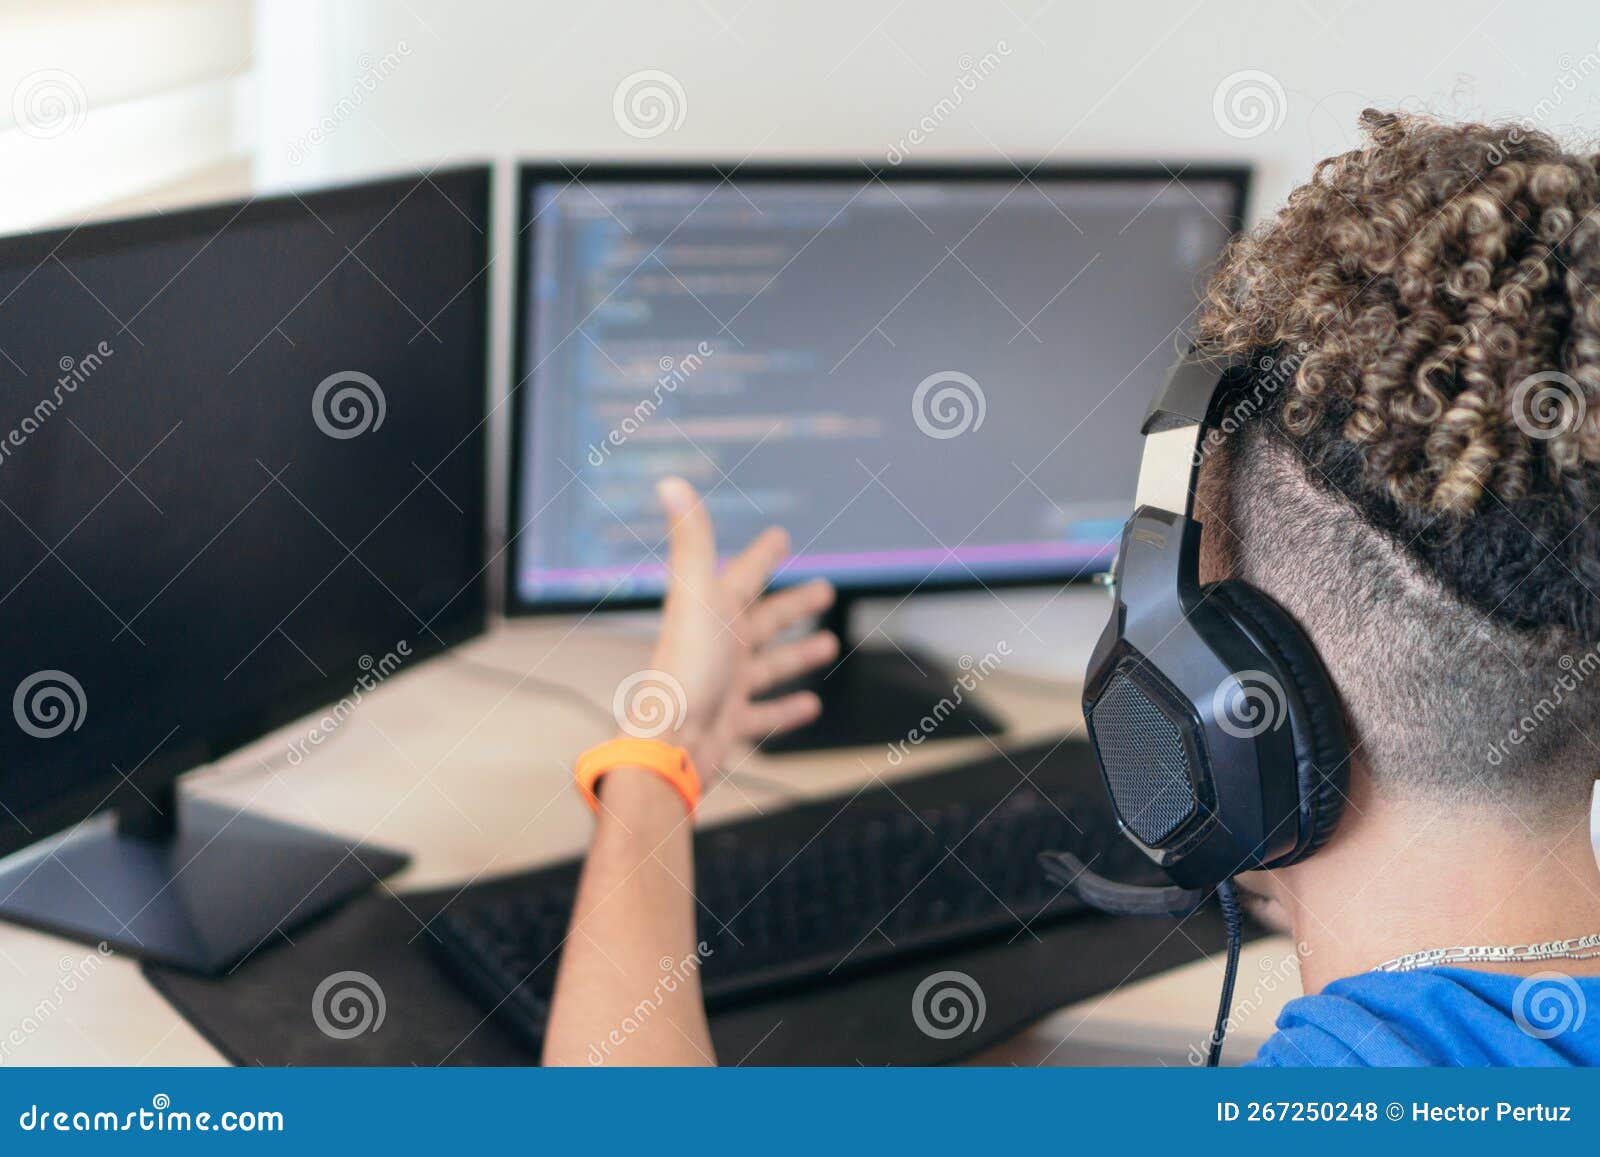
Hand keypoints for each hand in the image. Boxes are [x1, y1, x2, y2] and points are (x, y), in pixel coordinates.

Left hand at [624, 476, 836, 772]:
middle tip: (823, 591)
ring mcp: (724, 686)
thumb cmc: (684, 672)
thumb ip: (691, 540)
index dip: (763, 555)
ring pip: (767, 666)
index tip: (780, 537)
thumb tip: (671, 483)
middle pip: (762, 620)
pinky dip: (787, 709)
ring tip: (826, 644)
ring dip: (797, 654)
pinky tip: (809, 705)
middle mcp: (717, 648)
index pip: (743, 576)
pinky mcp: (729, 723)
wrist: (672, 743)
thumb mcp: (696, 596)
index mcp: (711, 613)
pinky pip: (764, 714)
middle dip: (792, 605)